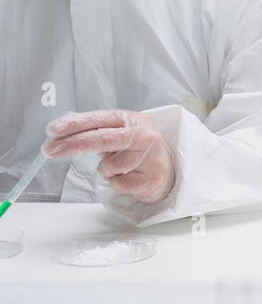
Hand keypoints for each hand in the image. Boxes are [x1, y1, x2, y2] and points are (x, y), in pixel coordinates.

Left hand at [43, 110, 176, 204]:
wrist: (168, 170)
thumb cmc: (137, 150)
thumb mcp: (119, 134)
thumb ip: (96, 131)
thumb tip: (60, 134)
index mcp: (133, 120)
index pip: (99, 119)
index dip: (73, 124)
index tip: (53, 130)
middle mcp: (145, 135)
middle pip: (101, 138)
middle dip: (72, 145)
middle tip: (50, 150)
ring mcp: (151, 156)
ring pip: (108, 166)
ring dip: (106, 170)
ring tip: (121, 167)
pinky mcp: (152, 177)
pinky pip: (118, 183)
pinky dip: (117, 183)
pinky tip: (129, 177)